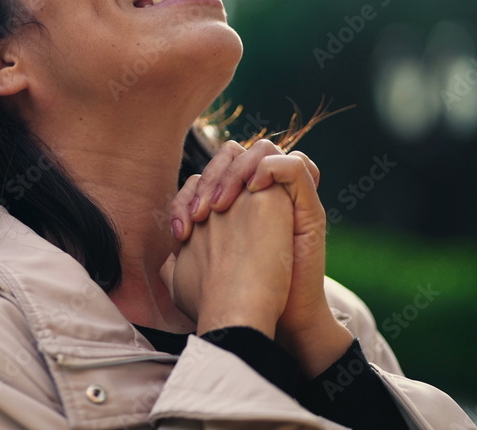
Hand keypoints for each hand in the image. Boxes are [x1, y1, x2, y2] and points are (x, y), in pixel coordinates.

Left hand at [168, 139, 351, 375]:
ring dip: (238, 171)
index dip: (188, 194)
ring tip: (223, 206)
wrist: (270, 326)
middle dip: (213, 175)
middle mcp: (261, 198)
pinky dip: (270, 169)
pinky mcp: (308, 207)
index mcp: (235, 208)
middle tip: (202, 214)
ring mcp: (286, 199)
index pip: (209, 172)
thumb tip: (167, 256)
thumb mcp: (198, 277)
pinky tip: (254, 191)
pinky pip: (293, 166)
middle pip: (235, 153)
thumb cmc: (232, 305)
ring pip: (264, 150)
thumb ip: (182, 261)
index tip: (179, 231)